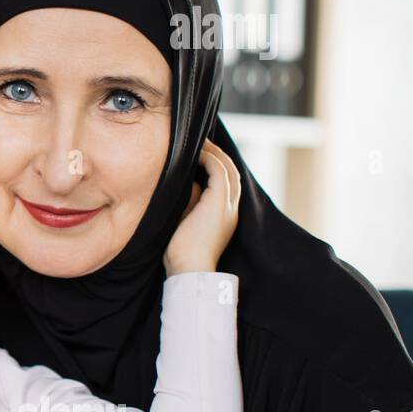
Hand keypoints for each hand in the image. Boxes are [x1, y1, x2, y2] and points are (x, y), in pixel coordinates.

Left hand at [164, 139, 241, 275]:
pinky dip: (208, 158)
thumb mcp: (185, 222)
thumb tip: (185, 182)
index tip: (199, 155)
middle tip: (201, 142)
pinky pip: (218, 171)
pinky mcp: (219, 202)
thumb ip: (189, 202)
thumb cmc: (180, 252)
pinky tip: (195, 152)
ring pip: (228, 168)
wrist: (189, 269)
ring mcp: (228, 205)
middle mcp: (231, 209)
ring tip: (199, 142)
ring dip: (213, 153)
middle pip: (231, 172)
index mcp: (224, 215)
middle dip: (217, 155)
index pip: (226, 184)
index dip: (216, 167)